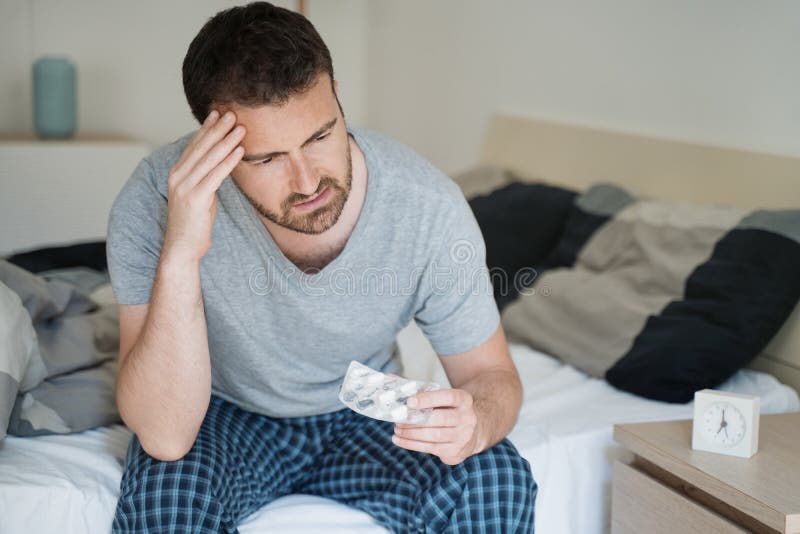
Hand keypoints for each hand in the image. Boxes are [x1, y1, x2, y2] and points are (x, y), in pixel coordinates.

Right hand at [163, 110, 245, 262]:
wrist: (182, 247)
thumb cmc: (194, 222)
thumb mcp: (200, 194)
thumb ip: (206, 178)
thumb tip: (220, 165)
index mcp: (177, 173)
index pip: (193, 146)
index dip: (206, 129)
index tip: (217, 113)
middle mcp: (178, 176)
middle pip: (201, 147)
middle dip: (217, 129)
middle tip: (231, 114)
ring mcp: (185, 186)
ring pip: (209, 158)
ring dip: (226, 141)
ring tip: (240, 128)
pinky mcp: (195, 198)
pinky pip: (215, 175)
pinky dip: (228, 161)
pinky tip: (239, 151)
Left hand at [391, 388, 479, 464]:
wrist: (473, 432)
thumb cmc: (449, 410)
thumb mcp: (441, 397)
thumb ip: (418, 389)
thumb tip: (390, 377)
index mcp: (463, 399)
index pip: (447, 397)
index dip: (428, 399)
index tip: (409, 402)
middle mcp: (467, 418)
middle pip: (439, 418)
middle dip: (415, 420)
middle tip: (397, 420)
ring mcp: (463, 436)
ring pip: (434, 435)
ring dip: (411, 434)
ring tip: (397, 430)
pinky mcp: (455, 451)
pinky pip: (431, 448)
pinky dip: (412, 444)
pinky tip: (399, 440)